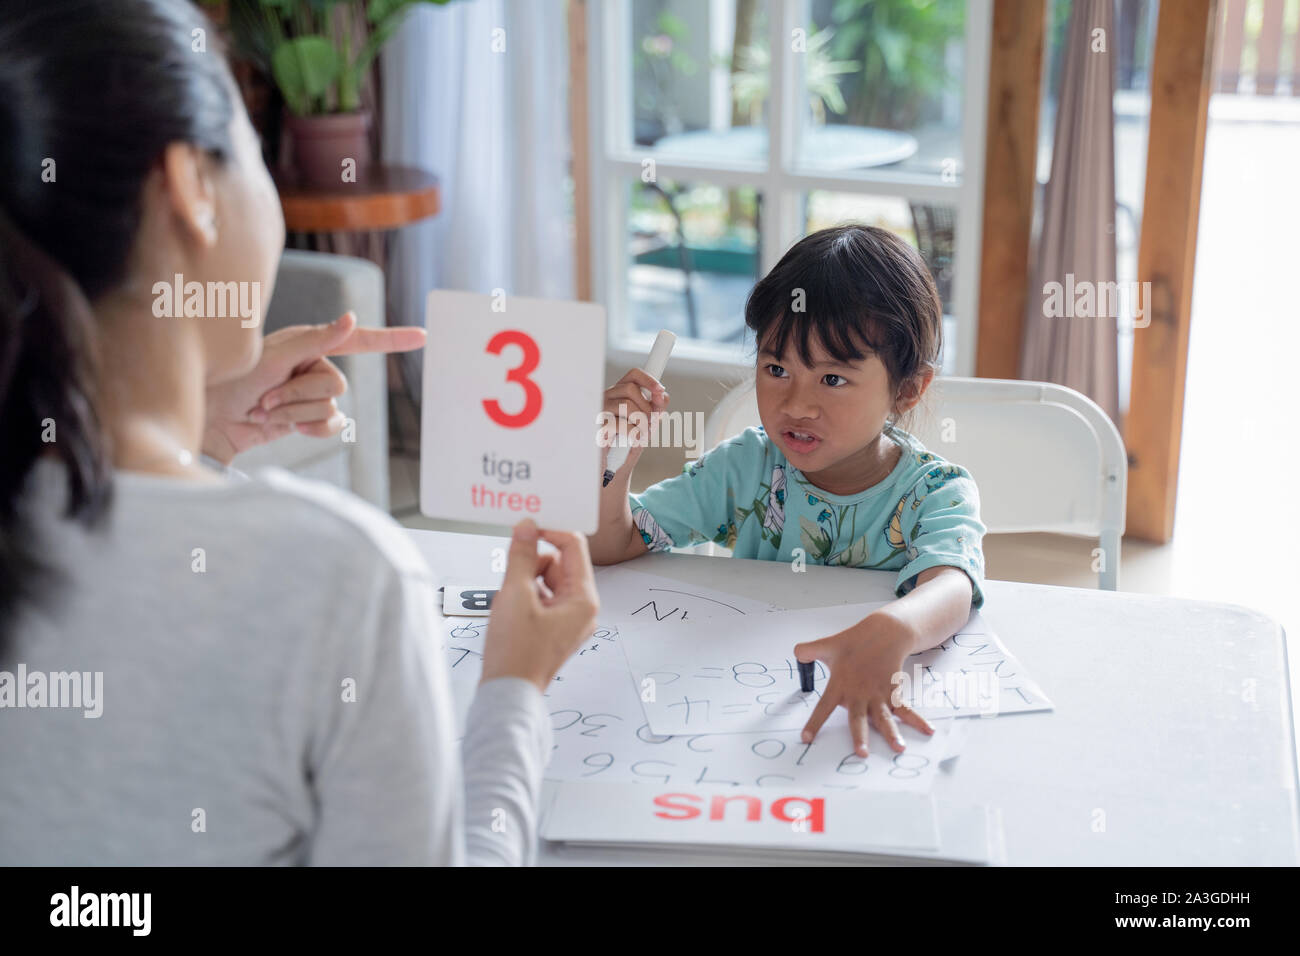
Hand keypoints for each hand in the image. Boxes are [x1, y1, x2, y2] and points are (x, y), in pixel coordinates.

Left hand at [202, 311, 425, 463]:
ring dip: (293, 413)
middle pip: (336, 384)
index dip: (392, 339)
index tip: (422, 336)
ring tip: (264, 409)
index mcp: (311, 342)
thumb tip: (352, 318)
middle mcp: (315, 366)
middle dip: (299, 394)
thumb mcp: (274, 356)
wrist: (211, 418)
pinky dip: (306, 430)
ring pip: (329, 408)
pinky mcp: (308, 419)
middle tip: (266, 395)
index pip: (360, 339)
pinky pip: (330, 427)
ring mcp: (313, 394)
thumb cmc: (233, 379)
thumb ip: (317, 339)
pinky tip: (282, 426)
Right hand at [482, 520, 600, 693]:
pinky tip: (510, 610)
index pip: (573, 548)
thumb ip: (522, 555)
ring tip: (509, 601)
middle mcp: (583, 610)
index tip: (527, 527)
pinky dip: (526, 596)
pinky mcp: (555, 629)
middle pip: (560, 564)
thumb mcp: (514, 594)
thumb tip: (526, 527)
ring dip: (527, 581)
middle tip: (511, 573)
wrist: (507, 692)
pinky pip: (544, 598)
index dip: (550, 532)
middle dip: (533, 564)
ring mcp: (570, 621)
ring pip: (549, 581)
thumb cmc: (515, 651)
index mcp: (583, 600)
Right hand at [598, 368, 668, 473]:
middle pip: (630, 388)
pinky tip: (632, 441)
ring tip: (641, 434)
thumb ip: (656, 408)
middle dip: (647, 407)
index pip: (633, 375)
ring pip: (626, 405)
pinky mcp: (596, 427)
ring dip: (641, 422)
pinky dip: (633, 434)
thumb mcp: (647, 424)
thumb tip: (662, 395)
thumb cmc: (629, 443)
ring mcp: (599, 412)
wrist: (614, 468)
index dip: (648, 379)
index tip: (660, 390)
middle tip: (651, 423)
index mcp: (619, 394)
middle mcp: (607, 398)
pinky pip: (620, 423)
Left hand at [795, 612, 934, 755]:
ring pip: (884, 717)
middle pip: (858, 718)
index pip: (824, 706)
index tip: (806, 739)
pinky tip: (928, 730)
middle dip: (860, 736)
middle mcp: (859, 693)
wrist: (884, 632)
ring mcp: (878, 694)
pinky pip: (905, 710)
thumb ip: (808, 651)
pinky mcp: (893, 692)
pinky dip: (917, 720)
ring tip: (899, 748)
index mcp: (840, 684)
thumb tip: (796, 654)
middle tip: (861, 753)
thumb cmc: (853, 642)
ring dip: (892, 733)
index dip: (815, 723)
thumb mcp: (826, 645)